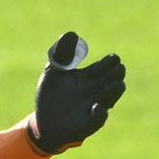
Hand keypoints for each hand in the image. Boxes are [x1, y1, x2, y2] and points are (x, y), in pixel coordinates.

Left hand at [28, 32, 126, 154]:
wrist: (41, 122)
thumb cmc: (50, 96)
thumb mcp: (52, 72)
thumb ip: (61, 54)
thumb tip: (72, 34)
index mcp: (89, 76)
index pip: (107, 65)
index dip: (112, 61)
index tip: (112, 58)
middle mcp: (95, 91)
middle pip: (114, 79)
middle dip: (117, 74)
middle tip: (117, 69)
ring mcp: (93, 107)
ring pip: (111, 97)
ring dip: (114, 90)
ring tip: (116, 85)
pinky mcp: (87, 123)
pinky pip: (99, 119)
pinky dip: (100, 113)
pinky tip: (96, 106)